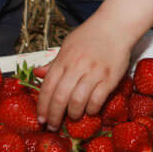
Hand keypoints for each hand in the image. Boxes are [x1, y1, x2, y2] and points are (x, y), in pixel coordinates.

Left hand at [34, 16, 129, 130]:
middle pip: (60, 98)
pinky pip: (97, 100)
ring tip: (73, 117)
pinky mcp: (110, 78)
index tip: (41, 118)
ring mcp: (94, 72)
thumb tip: (37, 73)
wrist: (115, 25)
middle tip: (53, 126)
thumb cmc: (90, 35)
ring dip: (73, 114)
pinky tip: (89, 110)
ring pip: (77, 101)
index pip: (47, 87)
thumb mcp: (67, 45)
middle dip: (54, 116)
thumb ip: (54, 62)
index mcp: (64, 59)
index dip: (42, 106)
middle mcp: (77, 66)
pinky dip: (91, 109)